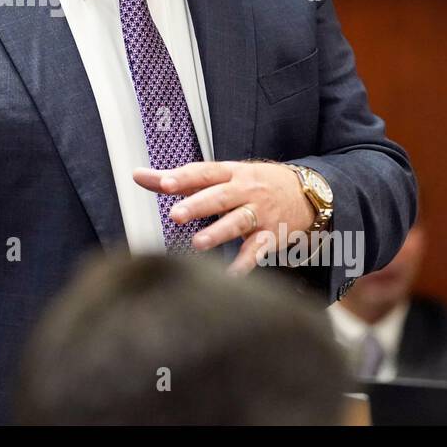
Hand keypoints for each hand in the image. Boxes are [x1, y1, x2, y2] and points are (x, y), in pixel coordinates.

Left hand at [133, 160, 314, 274]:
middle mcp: (246, 190)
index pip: (205, 172)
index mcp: (231, 173)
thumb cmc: (253, 183)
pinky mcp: (272, 235)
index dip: (184, 177)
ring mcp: (260, 213)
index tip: (163, 183)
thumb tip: (138, 175)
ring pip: (239, 222)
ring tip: (198, 243)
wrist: (307, 193)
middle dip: (198, 205)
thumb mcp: (221, 175)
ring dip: (218, 232)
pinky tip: (231, 275)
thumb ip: (179, 179)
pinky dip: (246, 263)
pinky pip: (258, 250)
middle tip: (175, 214)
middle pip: (220, 196)